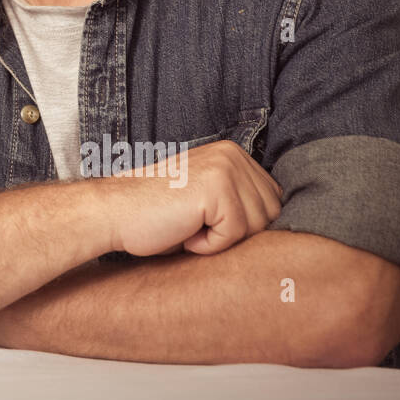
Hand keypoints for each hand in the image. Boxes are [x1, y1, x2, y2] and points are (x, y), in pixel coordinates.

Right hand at [105, 139, 282, 257]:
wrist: (112, 213)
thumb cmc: (154, 216)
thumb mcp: (207, 204)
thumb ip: (241, 203)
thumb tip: (287, 229)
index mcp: (233, 154)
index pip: (272, 203)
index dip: (244, 227)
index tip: (205, 223)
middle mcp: (233, 155)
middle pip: (271, 216)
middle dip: (235, 235)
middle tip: (193, 225)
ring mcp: (226, 168)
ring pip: (256, 228)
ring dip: (221, 240)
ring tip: (186, 226)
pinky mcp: (216, 188)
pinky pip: (234, 236)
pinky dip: (207, 245)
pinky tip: (182, 231)